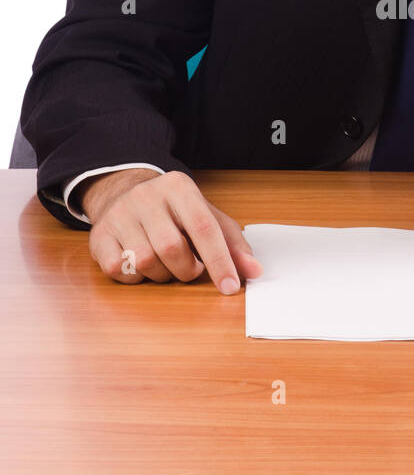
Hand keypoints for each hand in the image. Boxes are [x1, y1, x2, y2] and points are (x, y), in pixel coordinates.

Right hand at [86, 169, 262, 293]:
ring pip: (145, 261)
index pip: (203, 227)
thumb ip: (232, 244)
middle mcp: (146, 196)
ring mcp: (119, 215)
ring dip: (162, 275)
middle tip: (189, 269)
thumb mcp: (206, 217)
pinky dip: (136, 278)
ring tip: (165, 264)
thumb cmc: (173, 212)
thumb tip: (254, 272)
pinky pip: (120, 270)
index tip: (230, 287)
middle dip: (186, 270)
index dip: (220, 261)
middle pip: (172, 248)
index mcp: (179, 187)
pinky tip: (141, 265)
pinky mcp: (99, 236)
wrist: (123, 193)